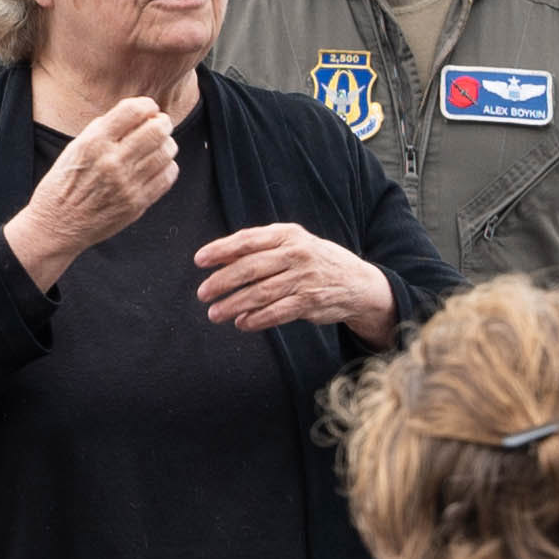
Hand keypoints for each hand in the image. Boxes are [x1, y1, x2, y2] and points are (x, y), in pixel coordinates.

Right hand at [6, 96, 179, 287]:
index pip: (132, 110)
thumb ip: (104, 129)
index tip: (148, 108)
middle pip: (156, 129)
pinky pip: (168, 175)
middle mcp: (111, 161)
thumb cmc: (64, 184)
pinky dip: (167, 166)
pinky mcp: (137, 203)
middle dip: (162, 122)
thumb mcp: (74, 148)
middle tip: (160, 124)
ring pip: (166, 151)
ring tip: (159, 145)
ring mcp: (127, 184)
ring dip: (167, 143)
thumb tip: (136, 113)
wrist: (57, 225)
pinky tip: (157, 165)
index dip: (146, 104)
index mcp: (92, 143)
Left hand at [196, 223, 399, 340]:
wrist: (359, 283)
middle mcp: (296, 253)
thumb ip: (258, 248)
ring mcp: (305, 278)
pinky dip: (256, 319)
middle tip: (202, 293)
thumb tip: (217, 256)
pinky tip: (241, 323)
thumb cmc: (314, 261)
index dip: (220, 249)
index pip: (247, 240)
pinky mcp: (311, 301)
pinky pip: (277, 312)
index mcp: (287, 235)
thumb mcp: (291, 244)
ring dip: (234, 304)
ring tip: (215, 313)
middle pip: (250, 268)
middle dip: (222, 281)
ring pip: (261, 293)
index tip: (199, 260)